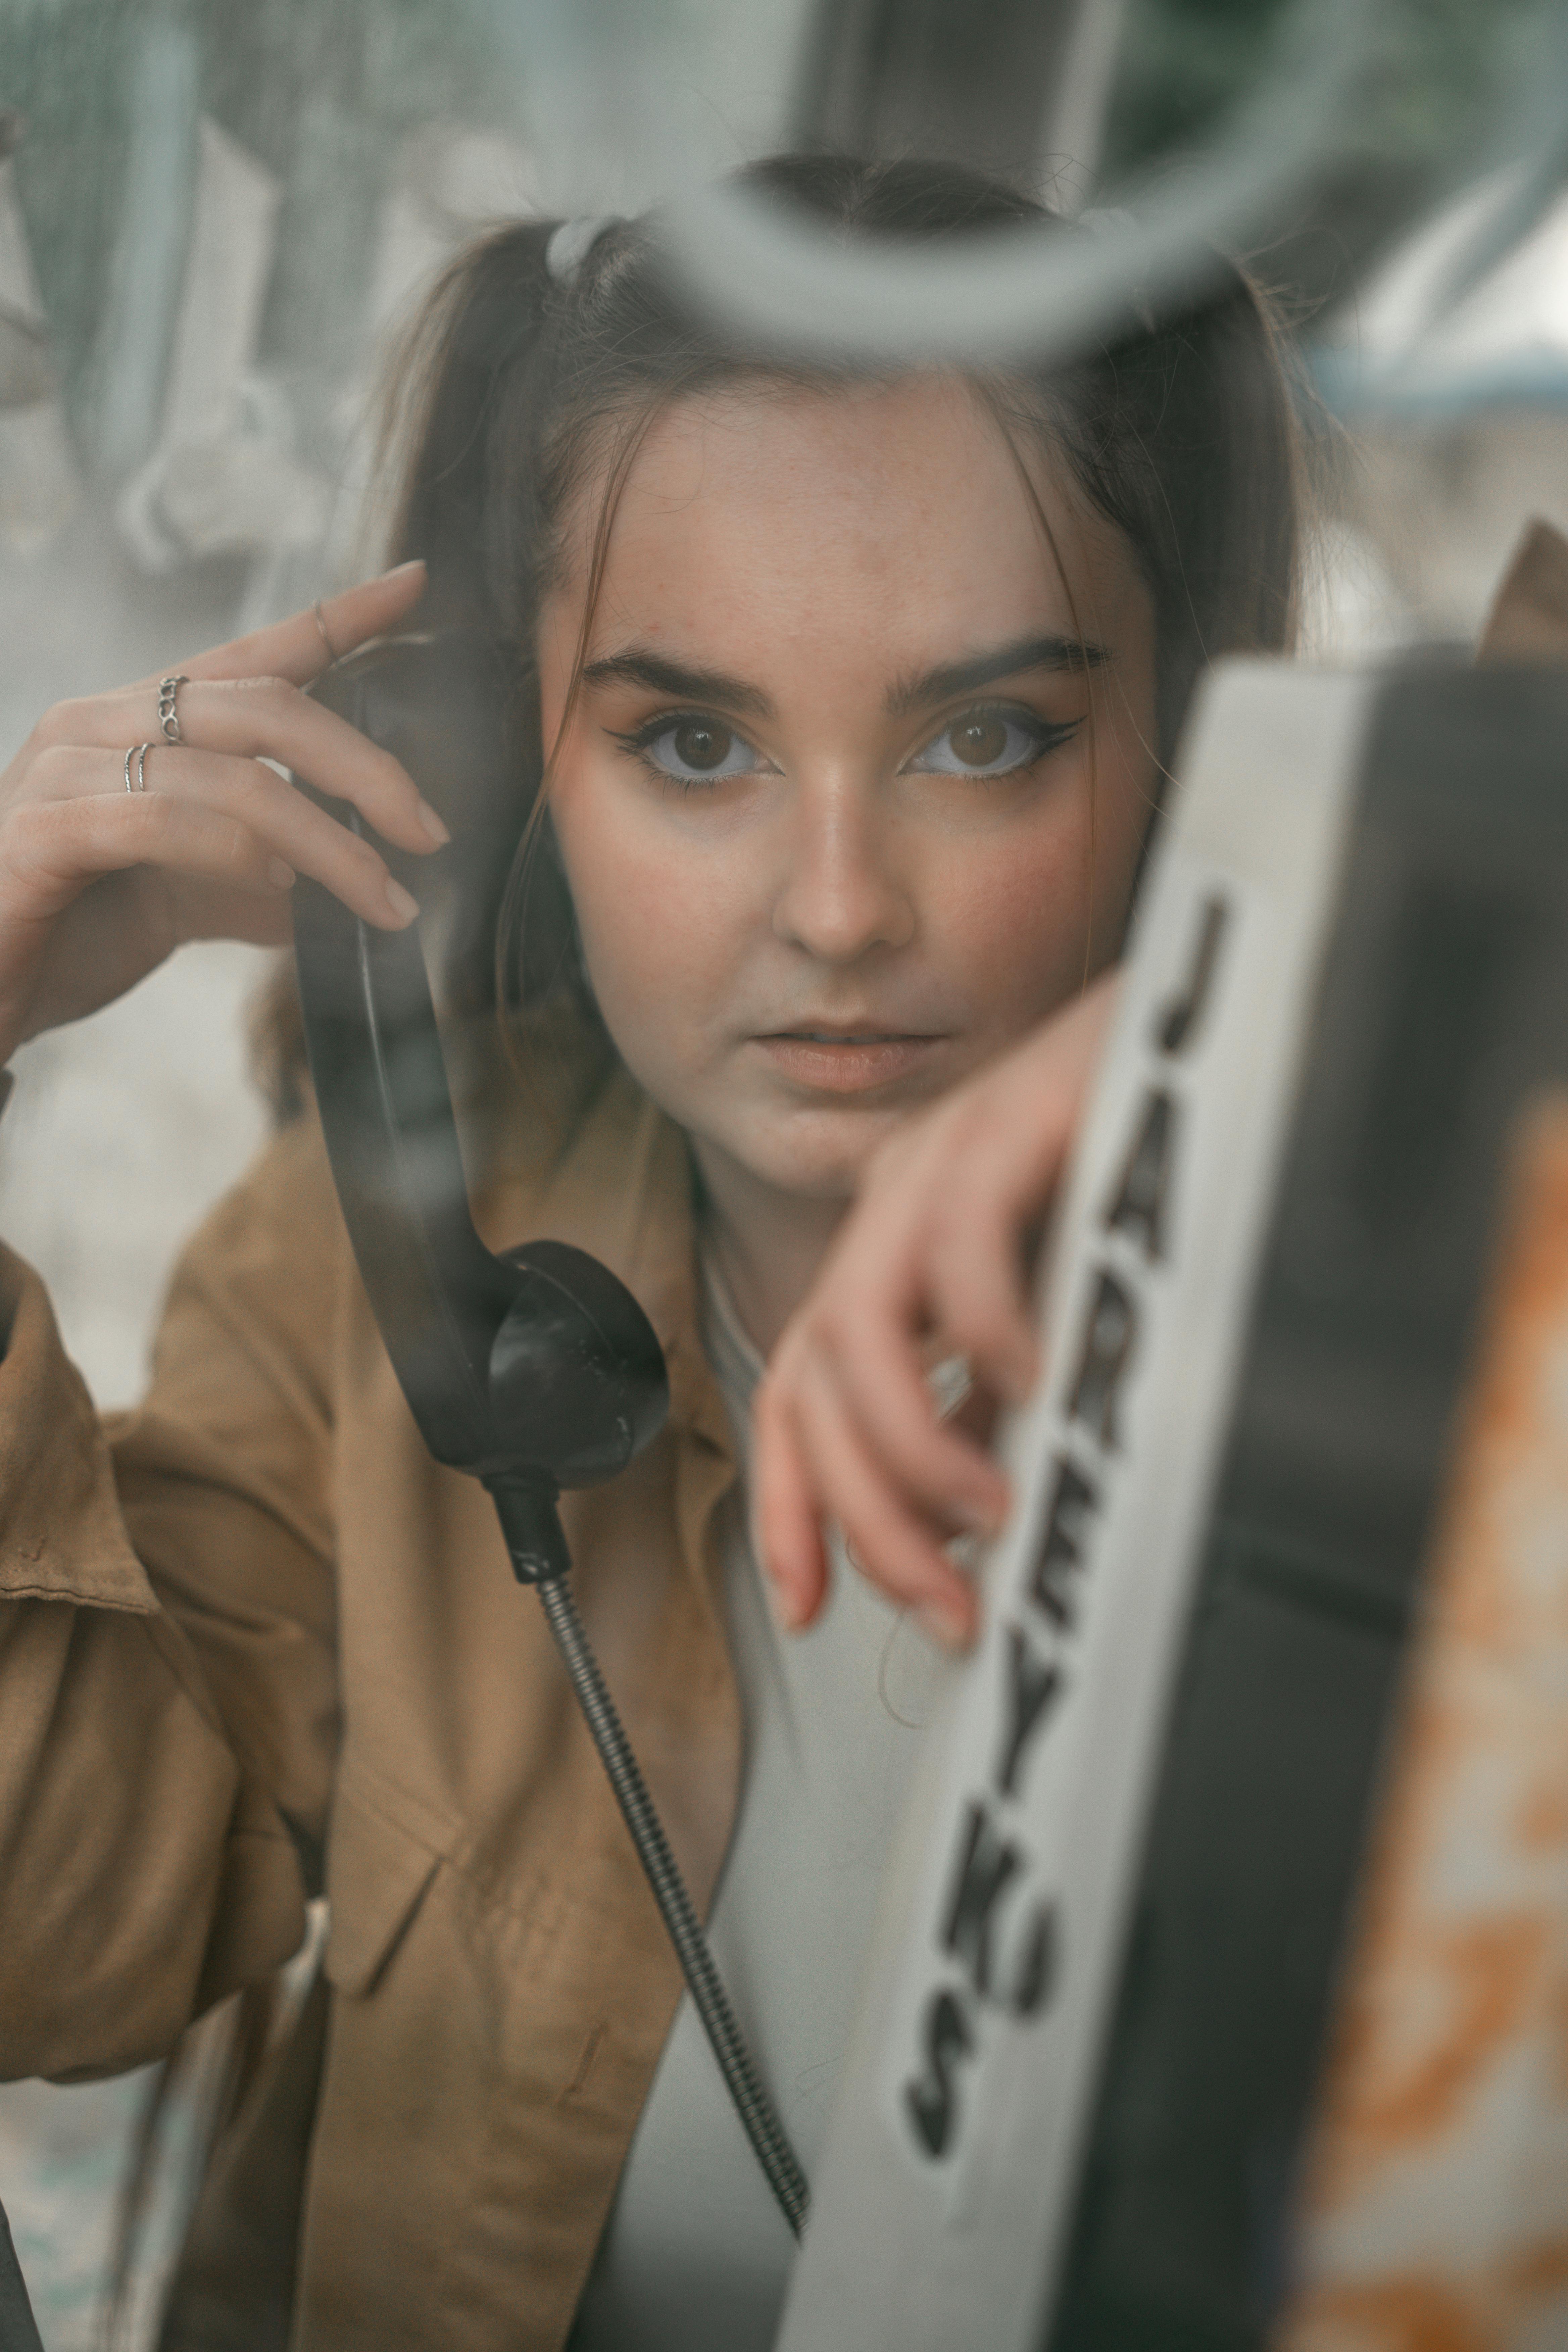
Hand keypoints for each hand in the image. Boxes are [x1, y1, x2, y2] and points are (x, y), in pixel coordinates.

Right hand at [0, 562, 437, 1064]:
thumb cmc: (65, 935)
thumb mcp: (184, 902)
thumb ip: (259, 886)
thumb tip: (348, 893)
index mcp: (136, 721)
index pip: (253, 653)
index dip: (337, 618)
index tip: (415, 584)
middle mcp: (97, 723)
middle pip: (265, 704)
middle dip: (365, 768)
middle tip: (429, 834)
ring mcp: (61, 772)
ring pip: (232, 773)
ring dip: (327, 842)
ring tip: (384, 899)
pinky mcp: (37, 834)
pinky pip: (156, 819)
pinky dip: (232, 850)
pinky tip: (280, 890)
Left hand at [753, 972, 1119, 1648]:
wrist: (1204, 1025)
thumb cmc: (1133, 1164)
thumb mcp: (1053, 1315)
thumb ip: (996, 1409)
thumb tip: (969, 1522)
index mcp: (897, 1255)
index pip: (800, 1393)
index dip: (791, 1505)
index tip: (805, 1607)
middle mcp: (894, 1210)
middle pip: (816, 1384)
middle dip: (867, 1518)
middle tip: (945, 1601)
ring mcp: (941, 1161)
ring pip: (858, 1326)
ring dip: (916, 1450)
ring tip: (991, 1515)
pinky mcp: (1008, 1119)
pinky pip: (958, 1238)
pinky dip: (987, 1329)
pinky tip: (1036, 1385)